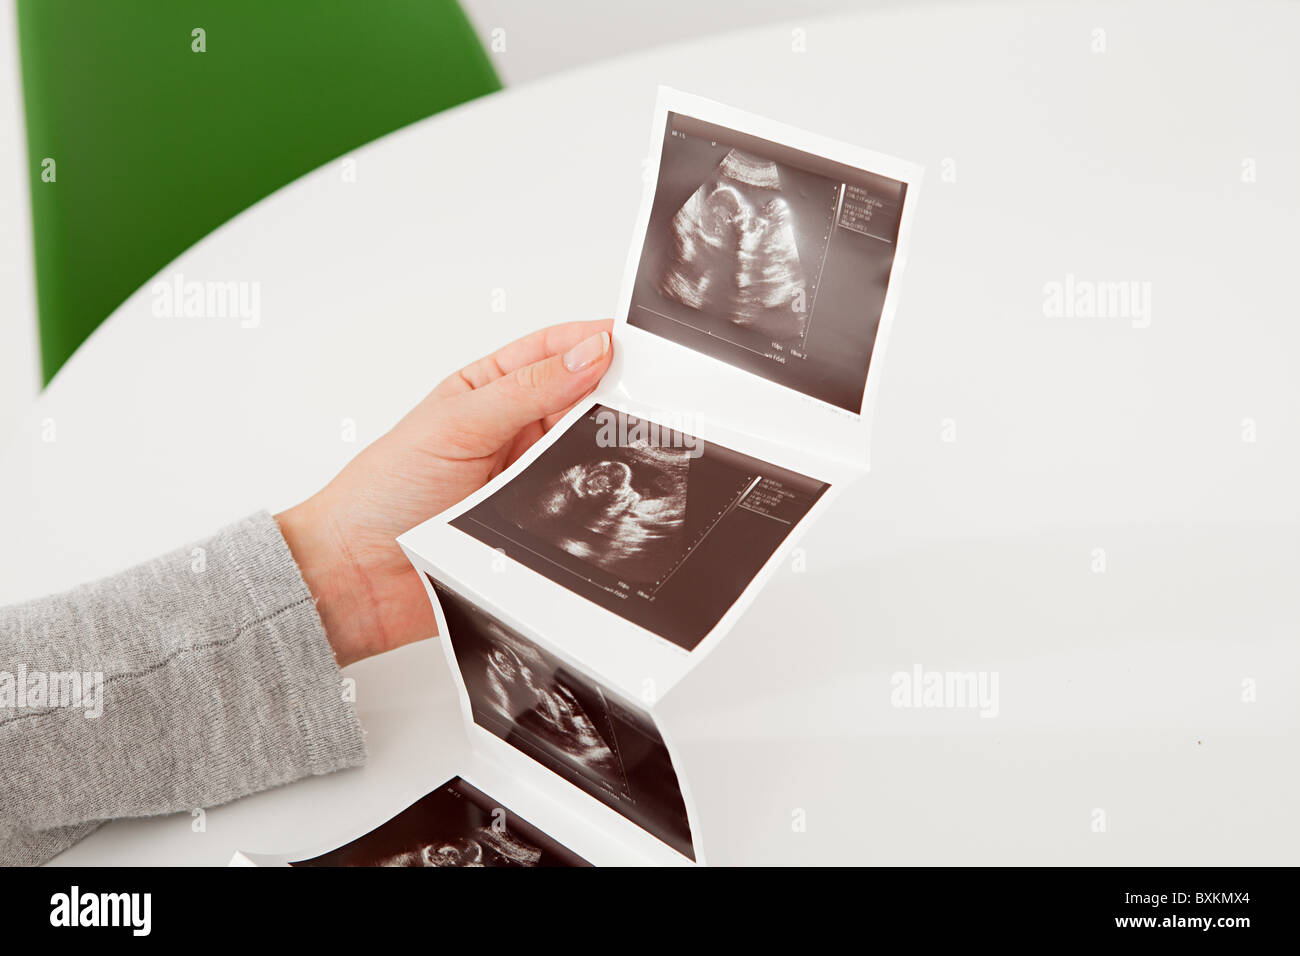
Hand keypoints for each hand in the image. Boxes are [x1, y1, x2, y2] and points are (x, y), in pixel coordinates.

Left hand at [277, 320, 613, 666]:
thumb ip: (527, 389)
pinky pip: (583, 513)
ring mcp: (530, 482)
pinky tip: (602, 497)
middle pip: (584, 404)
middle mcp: (515, 433)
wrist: (357, 579)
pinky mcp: (539, 530)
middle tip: (645, 397)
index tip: (633, 344)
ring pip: (589, 457)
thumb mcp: (457, 424)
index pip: (556, 352)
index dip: (595, 342)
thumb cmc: (381, 496)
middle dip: (613, 399)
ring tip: (619, 447)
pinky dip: (594, 505)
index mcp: (490, 391)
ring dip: (602, 454)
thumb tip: (590, 353)